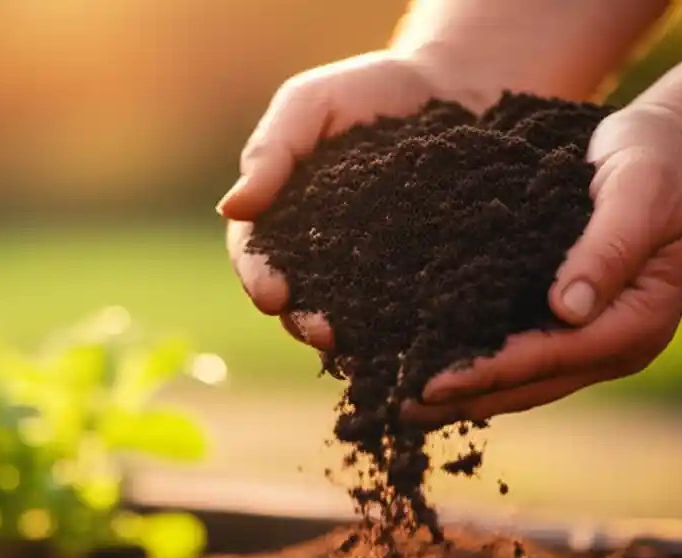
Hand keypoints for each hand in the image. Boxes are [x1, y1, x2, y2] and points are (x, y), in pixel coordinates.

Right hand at [219, 49, 506, 349]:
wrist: (452, 89)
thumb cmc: (368, 90)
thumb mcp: (310, 104)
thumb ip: (271, 151)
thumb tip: (229, 207)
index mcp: (278, 215)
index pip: (254, 254)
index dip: (258, 276)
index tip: (271, 293)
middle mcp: (314, 253)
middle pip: (294, 299)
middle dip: (300, 320)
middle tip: (320, 330)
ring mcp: (364, 270)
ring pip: (343, 315)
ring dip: (344, 336)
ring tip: (355, 344)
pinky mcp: (412, 278)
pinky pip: (398, 311)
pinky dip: (395, 329)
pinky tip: (406, 340)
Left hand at [402, 102, 681, 423]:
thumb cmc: (663, 164)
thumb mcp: (643, 193)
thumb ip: (607, 248)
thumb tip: (566, 309)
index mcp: (636, 323)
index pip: (546, 358)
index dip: (484, 372)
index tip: (426, 385)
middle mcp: (617, 346)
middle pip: (528, 385)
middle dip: (463, 399)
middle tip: (395, 411)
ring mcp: (599, 342)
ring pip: (524, 382)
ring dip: (467, 395)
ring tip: (405, 405)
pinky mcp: (579, 325)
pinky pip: (526, 358)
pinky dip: (483, 368)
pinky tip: (436, 367)